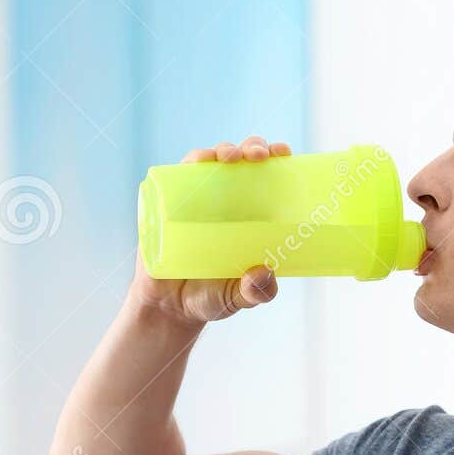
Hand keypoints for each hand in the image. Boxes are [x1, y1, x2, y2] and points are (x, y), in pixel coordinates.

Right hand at [129, 136, 292, 326]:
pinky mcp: (170, 203)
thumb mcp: (239, 297)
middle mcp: (227, 200)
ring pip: (212, 161)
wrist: (169, 307)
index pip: (269, 176)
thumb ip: (257, 292)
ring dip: (223, 150)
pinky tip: (200, 160)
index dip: (277, 157)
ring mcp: (198, 199)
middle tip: (259, 155)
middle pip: (243, 160)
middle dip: (253, 147)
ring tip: (230, 158)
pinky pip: (179, 174)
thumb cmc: (212, 298)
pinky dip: (191, 162)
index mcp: (252, 214)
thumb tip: (265, 273)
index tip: (283, 152)